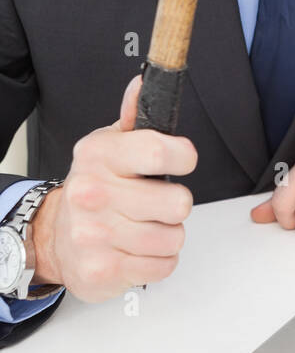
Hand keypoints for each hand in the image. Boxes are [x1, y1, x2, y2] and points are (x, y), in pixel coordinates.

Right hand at [31, 75, 196, 301]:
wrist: (56, 237)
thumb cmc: (94, 189)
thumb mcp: (109, 146)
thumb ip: (134, 116)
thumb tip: (143, 82)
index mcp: (100, 156)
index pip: (158, 151)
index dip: (182, 157)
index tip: (181, 160)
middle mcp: (94, 194)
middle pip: (178, 202)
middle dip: (175, 204)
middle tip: (155, 203)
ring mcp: (97, 234)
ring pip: (174, 237)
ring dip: (168, 234)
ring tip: (144, 226)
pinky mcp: (104, 270)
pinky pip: (164, 265)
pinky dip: (159, 260)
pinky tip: (138, 248)